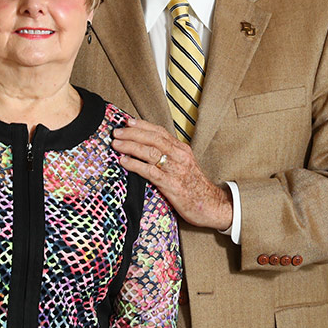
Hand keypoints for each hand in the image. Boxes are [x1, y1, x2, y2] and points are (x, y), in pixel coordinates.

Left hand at [112, 116, 232, 230]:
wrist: (211, 206)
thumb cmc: (195, 187)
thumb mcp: (184, 166)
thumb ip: (170, 156)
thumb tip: (148, 149)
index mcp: (182, 150)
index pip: (160, 132)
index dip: (143, 125)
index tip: (127, 122)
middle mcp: (180, 156)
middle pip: (154, 139)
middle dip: (133, 133)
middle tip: (117, 132)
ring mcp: (176, 170)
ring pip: (150, 152)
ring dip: (131, 146)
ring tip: (116, 144)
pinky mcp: (172, 186)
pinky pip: (150, 172)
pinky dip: (135, 165)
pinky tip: (124, 162)